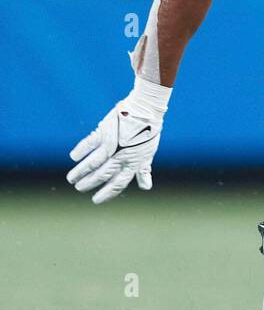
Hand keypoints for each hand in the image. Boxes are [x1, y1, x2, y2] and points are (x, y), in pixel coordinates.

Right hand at [67, 77, 170, 204]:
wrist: (145, 108)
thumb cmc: (148, 132)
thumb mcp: (148, 154)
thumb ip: (143, 171)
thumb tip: (146, 188)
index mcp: (132, 163)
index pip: (117, 184)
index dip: (106, 194)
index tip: (96, 200)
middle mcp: (121, 156)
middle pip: (102, 175)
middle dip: (89, 183)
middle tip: (79, 188)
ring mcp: (112, 144)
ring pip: (93, 162)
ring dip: (80, 172)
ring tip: (71, 179)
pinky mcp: (104, 131)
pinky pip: (89, 143)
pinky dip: (80, 150)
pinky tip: (73, 157)